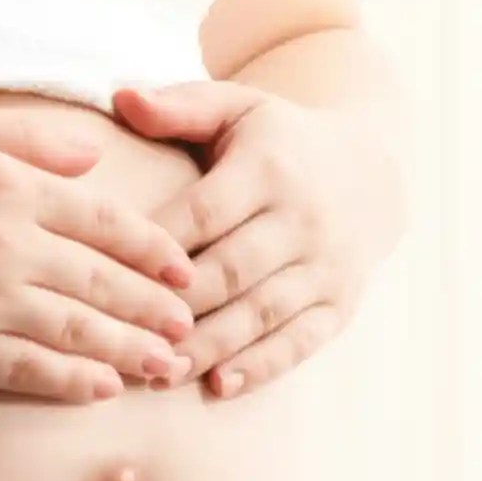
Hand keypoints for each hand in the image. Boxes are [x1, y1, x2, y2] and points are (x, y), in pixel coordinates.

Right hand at [0, 103, 195, 402]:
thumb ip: (24, 138)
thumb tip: (91, 153)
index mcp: (6, 186)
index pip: (104, 222)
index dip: (151, 249)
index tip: (183, 269)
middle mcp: (2, 245)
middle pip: (101, 283)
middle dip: (154, 307)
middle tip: (193, 326)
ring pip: (73, 332)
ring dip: (128, 351)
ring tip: (169, 367)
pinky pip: (21, 371)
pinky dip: (67, 382)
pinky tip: (101, 391)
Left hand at [114, 82, 402, 398]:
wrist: (371, 171)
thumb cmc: (278, 141)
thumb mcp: (237, 107)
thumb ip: (179, 106)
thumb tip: (120, 95)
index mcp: (269, 167)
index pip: (205, 211)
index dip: (160, 246)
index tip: (110, 272)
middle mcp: (303, 218)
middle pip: (232, 270)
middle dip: (179, 308)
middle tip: (125, 337)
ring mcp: (326, 265)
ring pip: (264, 312)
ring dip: (211, 346)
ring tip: (160, 371)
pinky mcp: (341, 302)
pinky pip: (302, 341)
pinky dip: (263, 366)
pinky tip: (220, 385)